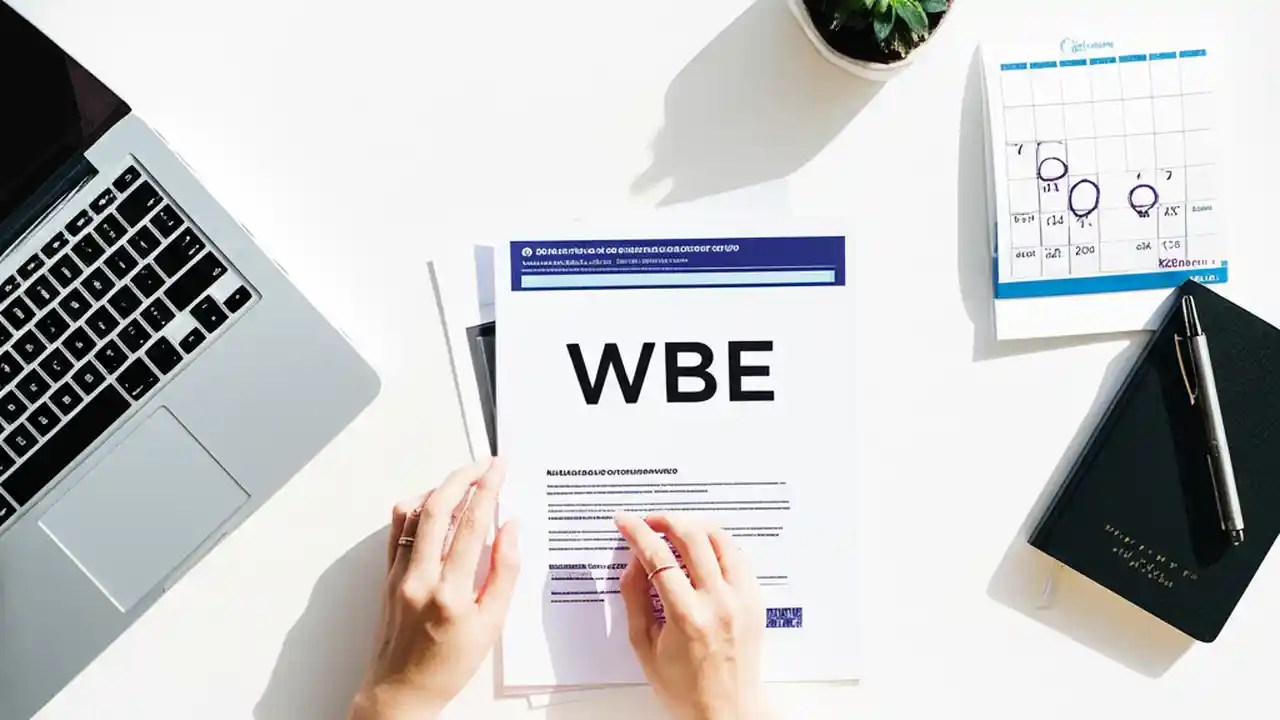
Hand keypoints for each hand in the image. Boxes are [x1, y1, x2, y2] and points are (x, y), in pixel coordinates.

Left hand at [349, 459, 519, 719]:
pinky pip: (398, 529)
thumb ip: (503, 572)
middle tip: (484, 464)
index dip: (487, 489)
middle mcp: (419, 577)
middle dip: (463, 476)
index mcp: (450, 591)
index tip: (499, 469)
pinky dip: (417, 508)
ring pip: (414, 513)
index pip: (471, 524)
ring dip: (440, 488)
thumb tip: (511, 528)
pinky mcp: (386, 575)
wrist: (401, 691)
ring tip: (463, 481)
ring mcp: (398, 574)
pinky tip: (434, 505)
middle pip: (439, 507)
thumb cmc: (449, 664)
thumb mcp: (491, 625)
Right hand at [615, 513, 770, 719]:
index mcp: (687, 616)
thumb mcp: (643, 646)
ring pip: (721, 539)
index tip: (626, 521)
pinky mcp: (756, 601)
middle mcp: (718, 603)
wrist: (725, 712)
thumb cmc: (683, 688)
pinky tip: (704, 549)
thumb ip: (635, 598)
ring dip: (695, 527)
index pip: (658, 557)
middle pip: (692, 536)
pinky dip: (719, 545)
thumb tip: (633, 560)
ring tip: (677, 530)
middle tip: (650, 521)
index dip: (638, 532)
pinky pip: (739, 558)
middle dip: (666, 519)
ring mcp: (742, 600)